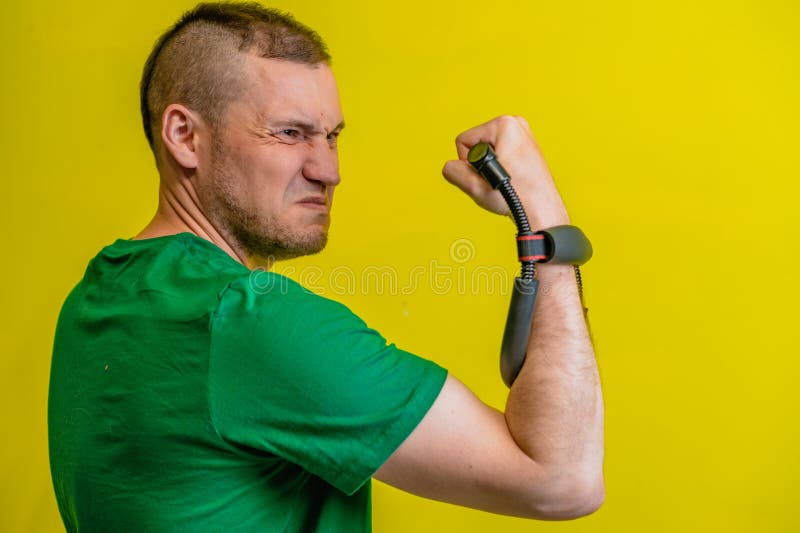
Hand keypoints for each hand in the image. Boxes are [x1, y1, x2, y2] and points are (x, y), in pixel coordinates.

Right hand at [442, 115, 569, 229]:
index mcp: (504, 125)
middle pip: (475, 143)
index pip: (463, 140)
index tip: (487, 175)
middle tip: (496, 179)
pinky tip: (511, 177)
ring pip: (486, 150)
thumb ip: (453, 172)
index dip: (468, 163)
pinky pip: (499, 153)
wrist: (542, 209)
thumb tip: (450, 166)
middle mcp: (515, 124)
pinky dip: (501, 166)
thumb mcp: (476, 187)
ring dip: (490, 166)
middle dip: (480, 164)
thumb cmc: (520, 197)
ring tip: (506, 179)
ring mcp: (522, 134)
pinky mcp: (525, 144)